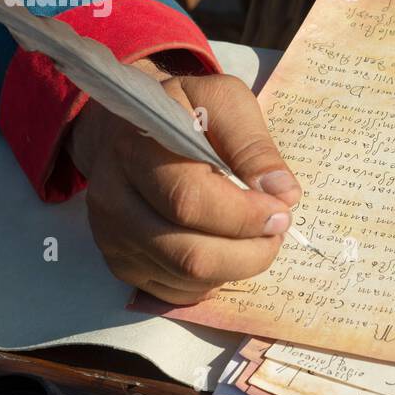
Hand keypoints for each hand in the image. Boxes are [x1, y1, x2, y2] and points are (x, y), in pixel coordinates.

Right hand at [68, 59, 300, 303]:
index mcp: (137, 148)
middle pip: (189, 255)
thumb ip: (253, 145)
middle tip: (276, 231)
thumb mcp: (224, 102)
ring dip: (236, 267)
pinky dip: (213, 280)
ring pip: (186, 279)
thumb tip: (282, 193)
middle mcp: (114, 198)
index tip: (281, 210)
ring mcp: (111, 236)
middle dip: (249, 253)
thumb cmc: (185, 112)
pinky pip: (176, 292)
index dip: (244, 216)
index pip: (190, 202)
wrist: (128, 127)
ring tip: (255, 237)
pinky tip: (225, 249)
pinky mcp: (120, 262)